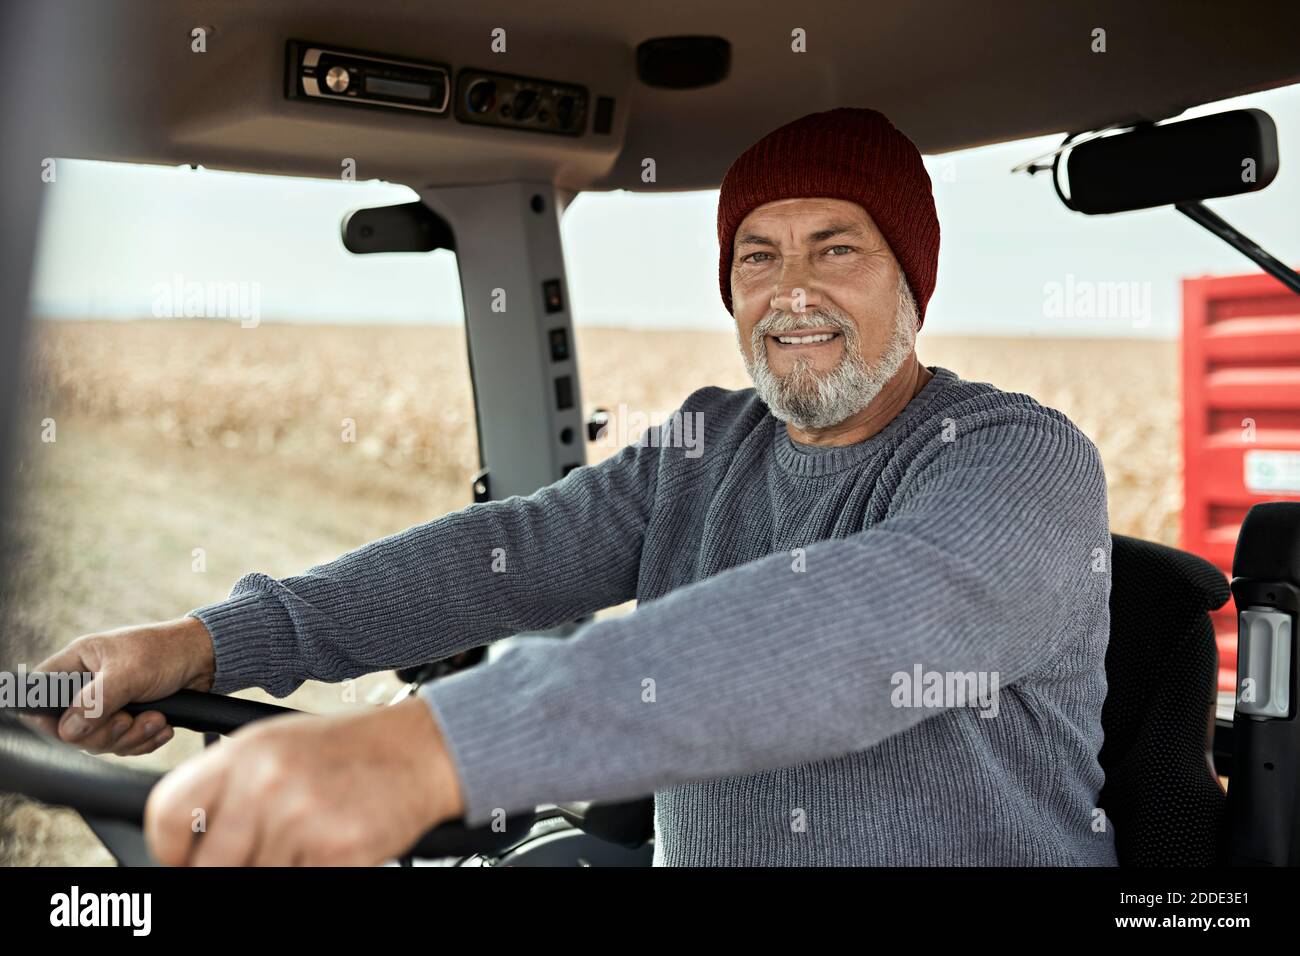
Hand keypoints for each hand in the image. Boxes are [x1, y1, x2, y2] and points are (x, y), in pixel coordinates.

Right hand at [27, 616, 215, 754]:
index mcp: (78, 662)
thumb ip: (96, 701)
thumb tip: (69, 730)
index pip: (42, 695)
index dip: (50, 718)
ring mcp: (109, 703)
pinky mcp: (131, 718)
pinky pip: (124, 744)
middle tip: (127, 720)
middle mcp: (89, 685)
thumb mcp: (129, 673)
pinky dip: (144, 741)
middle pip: (72, 729)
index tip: (73, 728)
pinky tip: (163, 727)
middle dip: (104, 732)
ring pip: (101, 741)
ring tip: (155, 721)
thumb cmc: (167, 651)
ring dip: (130, 737)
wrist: (207, 658)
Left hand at [143, 697, 465, 865]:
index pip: (167, 814)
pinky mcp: (334, 851)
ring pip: (255, 879)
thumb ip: (230, 789)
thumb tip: (190, 845)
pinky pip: (296, 885)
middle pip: (208, 865)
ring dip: (280, 869)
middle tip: (261, 857)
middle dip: (230, 870)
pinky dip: (312, 871)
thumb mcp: (278, 750)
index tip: (190, 860)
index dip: (173, 850)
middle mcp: (265, 782)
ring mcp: (299, 818)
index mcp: (243, 752)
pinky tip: (330, 845)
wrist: (420, 750)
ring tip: (307, 839)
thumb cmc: (349, 752)